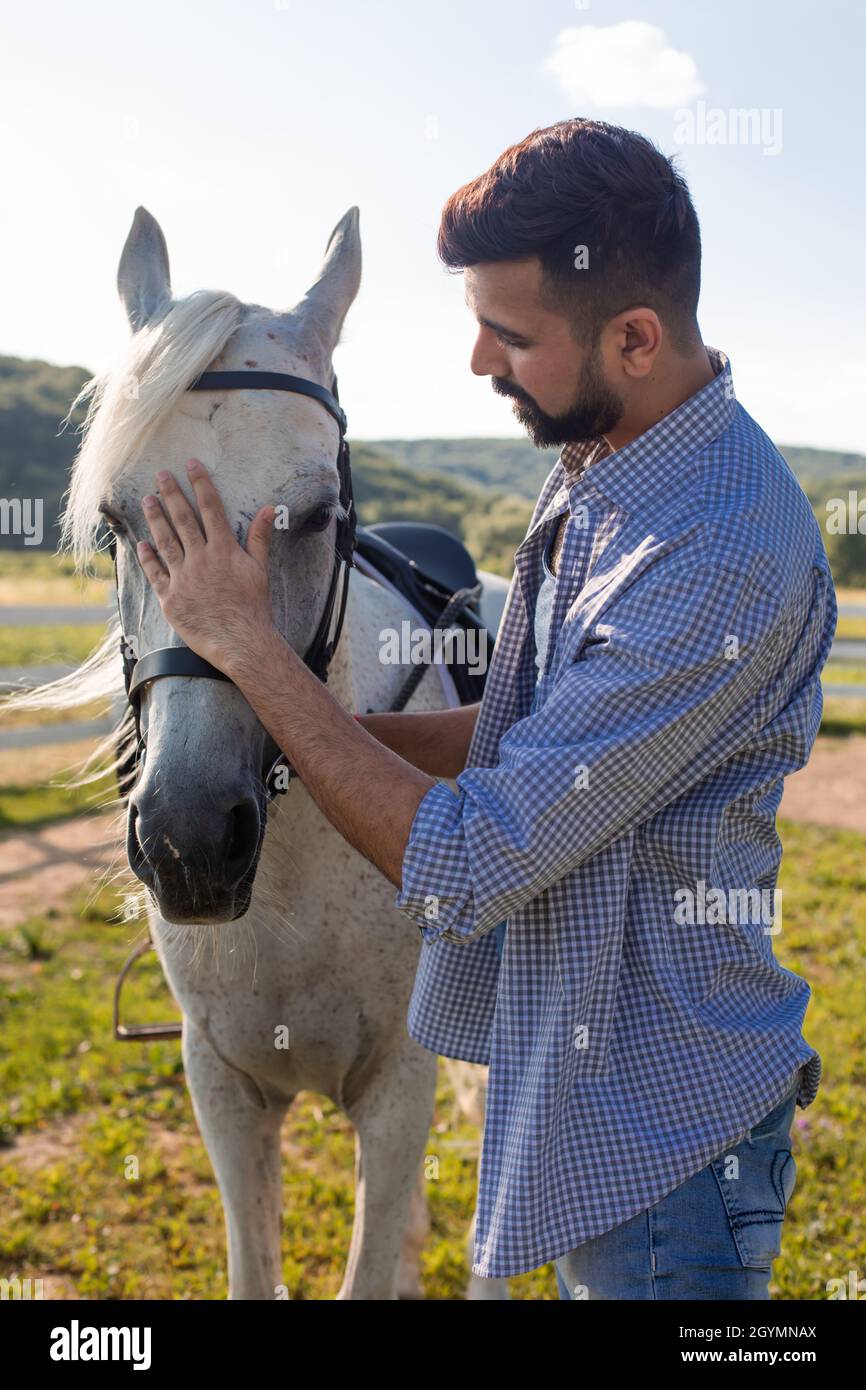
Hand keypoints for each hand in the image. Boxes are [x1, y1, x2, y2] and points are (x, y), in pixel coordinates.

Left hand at [136, 458, 277, 674]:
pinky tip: (142, 544)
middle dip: (171, 494)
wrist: (241, 641)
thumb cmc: (254, 607)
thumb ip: (260, 537)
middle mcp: (201, 559)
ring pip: (165, 541)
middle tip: (161, 475)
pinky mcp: (171, 598)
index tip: (191, 465)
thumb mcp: (260, 569)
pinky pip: (155, 574)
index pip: (211, 508)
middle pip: (183, 519)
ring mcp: (183, 578)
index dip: (200, 484)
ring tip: (147, 500)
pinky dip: (148, 558)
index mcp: (224, 549)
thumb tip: (268, 508)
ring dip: (155, 519)